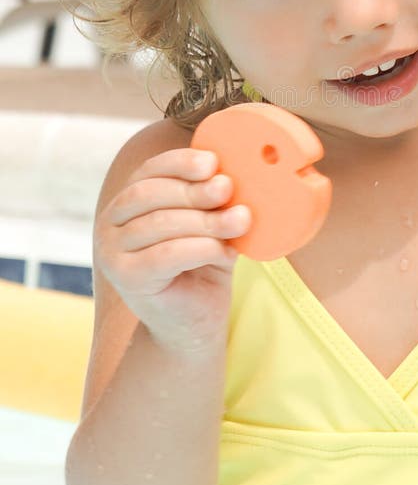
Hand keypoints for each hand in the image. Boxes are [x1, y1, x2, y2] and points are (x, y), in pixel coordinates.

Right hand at [95, 148, 250, 352]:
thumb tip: (231, 176)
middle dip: (194, 189)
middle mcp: (111, 223)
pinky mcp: (126, 279)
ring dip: (205, 219)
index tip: (213, 162)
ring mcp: (112, 252)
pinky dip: (201, 247)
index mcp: (129, 200)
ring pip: (160, 223)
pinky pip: (166, 254)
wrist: (194, 322)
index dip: (180, 162)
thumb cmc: (204, 264)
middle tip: (229, 189)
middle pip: (150, 193)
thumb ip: (214, 201)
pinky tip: (226, 251)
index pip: (150, 170)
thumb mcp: (211, 224)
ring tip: (240, 220)